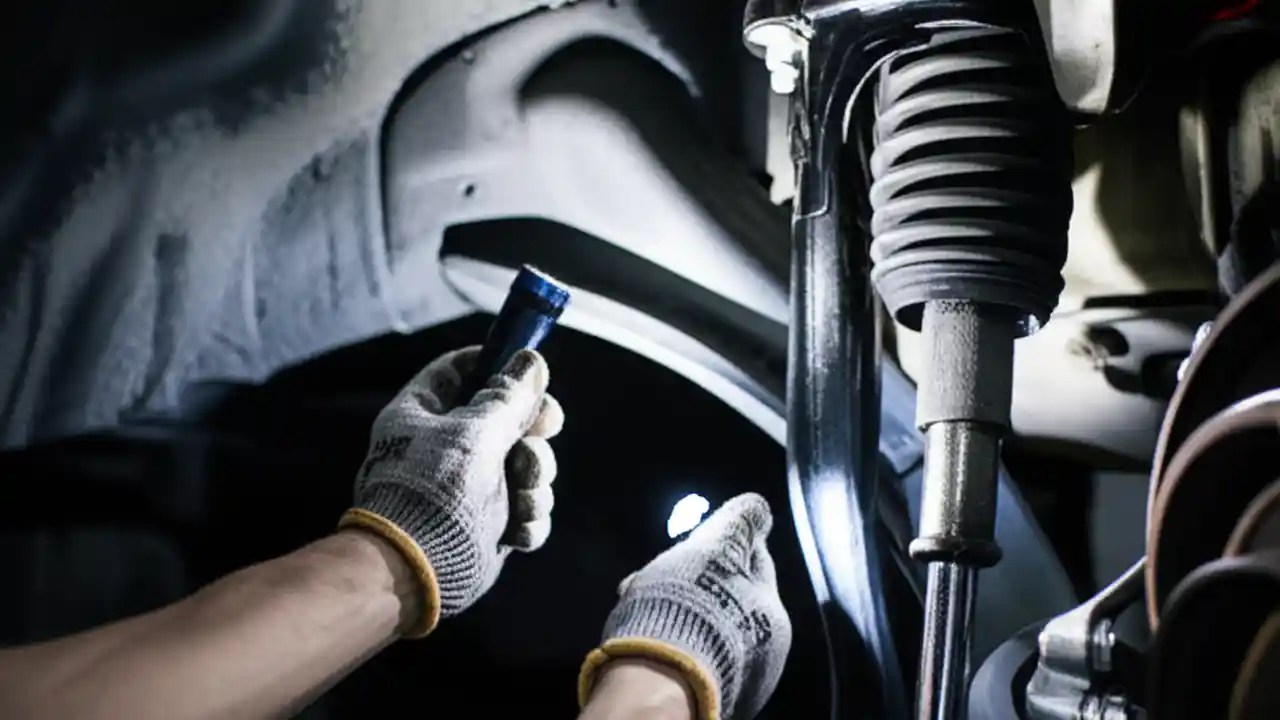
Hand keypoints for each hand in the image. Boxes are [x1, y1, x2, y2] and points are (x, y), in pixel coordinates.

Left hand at [339, 347, 561, 636]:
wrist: (415, 571)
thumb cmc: (433, 492)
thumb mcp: (473, 434)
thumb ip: (508, 398)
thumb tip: (531, 361)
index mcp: (425, 414)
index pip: (460, 371)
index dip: (496, 364)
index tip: (529, 369)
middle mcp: (448, 447)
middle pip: (508, 419)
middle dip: (532, 433)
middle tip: (542, 432)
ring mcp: (471, 487)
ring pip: (527, 466)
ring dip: (535, 482)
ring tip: (522, 499)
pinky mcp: (491, 524)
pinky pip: (527, 510)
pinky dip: (529, 520)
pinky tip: (516, 532)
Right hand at [578, 493, 791, 719]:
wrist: (656, 680)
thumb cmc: (690, 606)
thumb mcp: (718, 546)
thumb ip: (740, 522)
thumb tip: (758, 507)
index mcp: (771, 615)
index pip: (757, 563)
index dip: (731, 542)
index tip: (706, 534)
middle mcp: (760, 654)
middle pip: (727, 598)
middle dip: (694, 578)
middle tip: (660, 570)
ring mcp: (731, 681)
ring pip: (702, 627)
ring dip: (674, 607)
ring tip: (636, 595)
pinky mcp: (700, 698)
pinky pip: (683, 655)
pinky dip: (665, 639)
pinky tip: (638, 628)